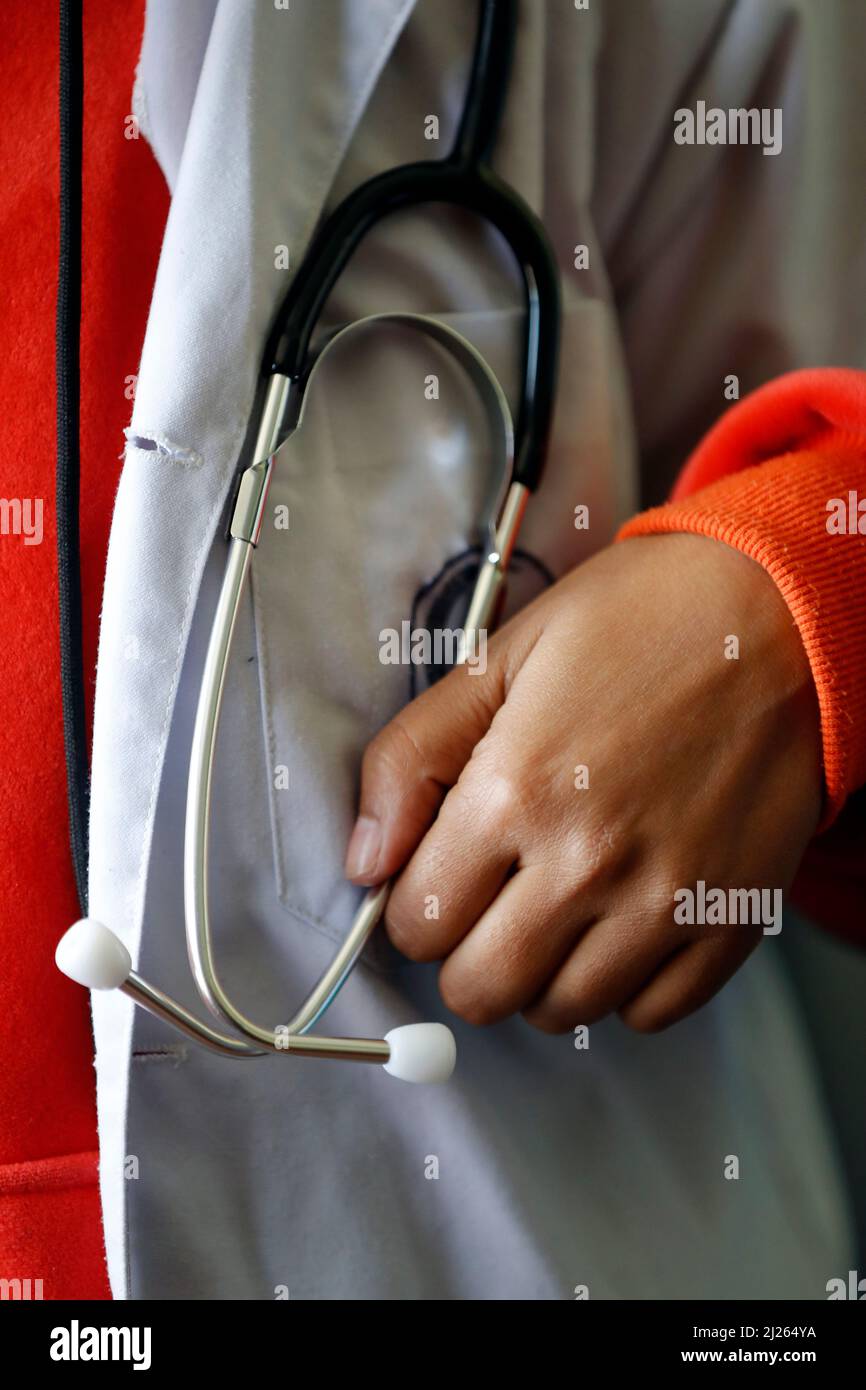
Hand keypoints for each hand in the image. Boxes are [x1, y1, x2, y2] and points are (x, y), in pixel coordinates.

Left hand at [345, 535, 821, 1032]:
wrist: (779, 616)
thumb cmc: (632, 625)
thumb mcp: (498, 660)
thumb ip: (411, 758)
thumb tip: (363, 861)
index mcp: (516, 791)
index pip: (416, 925)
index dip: (414, 903)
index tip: (439, 875)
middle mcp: (588, 862)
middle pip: (479, 990)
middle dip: (464, 953)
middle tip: (489, 902)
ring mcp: (666, 900)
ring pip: (561, 1012)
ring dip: (542, 973)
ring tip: (558, 906)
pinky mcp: (731, 919)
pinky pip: (652, 1013)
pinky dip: (625, 984)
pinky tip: (621, 920)